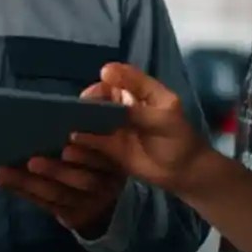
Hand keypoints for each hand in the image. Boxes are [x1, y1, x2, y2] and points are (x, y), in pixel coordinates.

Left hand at [0, 84, 127, 238]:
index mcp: (115, 162)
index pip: (104, 158)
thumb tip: (88, 98)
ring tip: (5, 172)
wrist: (105, 199)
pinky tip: (3, 181)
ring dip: (29, 183)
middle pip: (81, 180)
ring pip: (58, 194)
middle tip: (31, 161)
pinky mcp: (72, 216)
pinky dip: (23, 192)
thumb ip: (98, 113)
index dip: (88, 150)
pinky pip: (45, 205)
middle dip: (55, 171)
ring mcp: (88, 204)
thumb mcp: (103, 132)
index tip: (69, 139)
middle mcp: (106, 186)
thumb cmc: (96, 152)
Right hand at [69, 63, 211, 195]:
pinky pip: (90, 140)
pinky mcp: (107, 147)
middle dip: (85, 102)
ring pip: (91, 117)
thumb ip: (136, 106)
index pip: (115, 79)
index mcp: (136, 91)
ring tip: (67, 123)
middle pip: (97, 97)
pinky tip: (72, 140)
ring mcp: (113, 126)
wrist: (183, 172)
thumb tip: (108, 85)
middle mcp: (121, 106)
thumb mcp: (163, 116)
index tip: (93, 92)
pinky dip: (81, 139)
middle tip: (74, 111)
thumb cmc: (178, 137)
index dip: (102, 82)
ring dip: (79, 119)